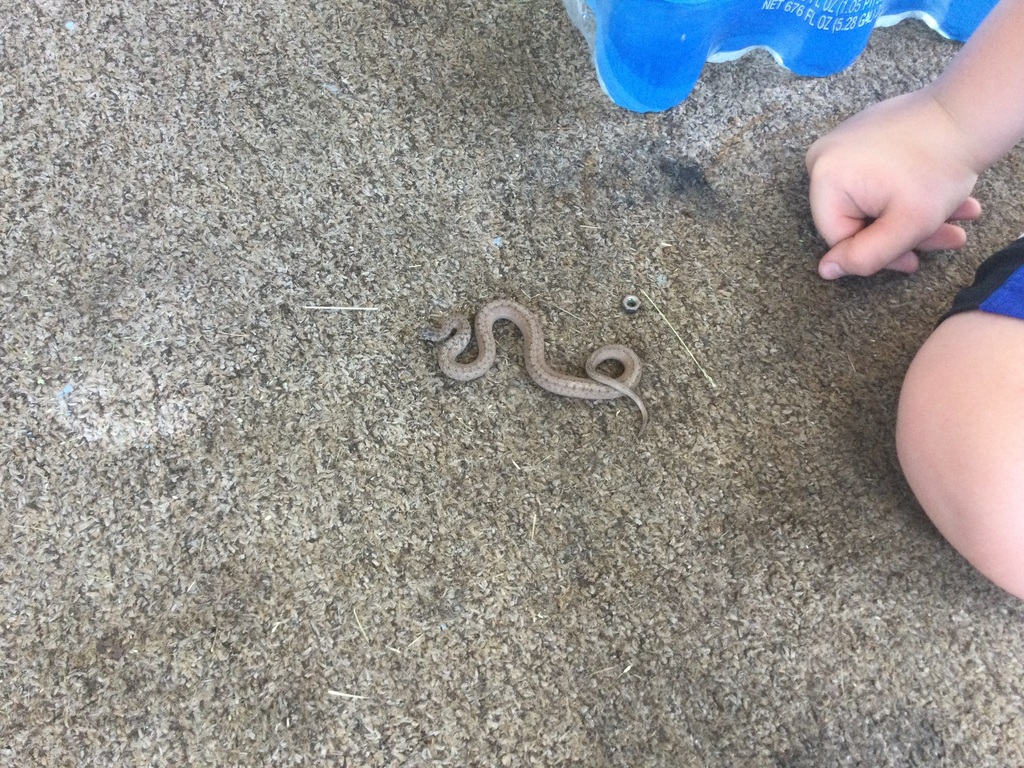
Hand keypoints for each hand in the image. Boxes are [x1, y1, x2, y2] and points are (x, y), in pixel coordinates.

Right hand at [806, 90, 981, 278]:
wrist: (967, 111)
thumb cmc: (938, 165)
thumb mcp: (906, 225)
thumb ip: (865, 256)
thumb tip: (825, 270)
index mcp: (825, 176)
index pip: (840, 237)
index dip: (878, 255)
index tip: (914, 259)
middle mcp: (823, 156)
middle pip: (857, 217)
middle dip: (905, 234)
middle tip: (945, 238)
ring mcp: (843, 142)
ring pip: (872, 199)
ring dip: (913, 215)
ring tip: (955, 217)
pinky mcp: (863, 135)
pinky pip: (876, 177)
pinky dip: (906, 191)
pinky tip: (939, 197)